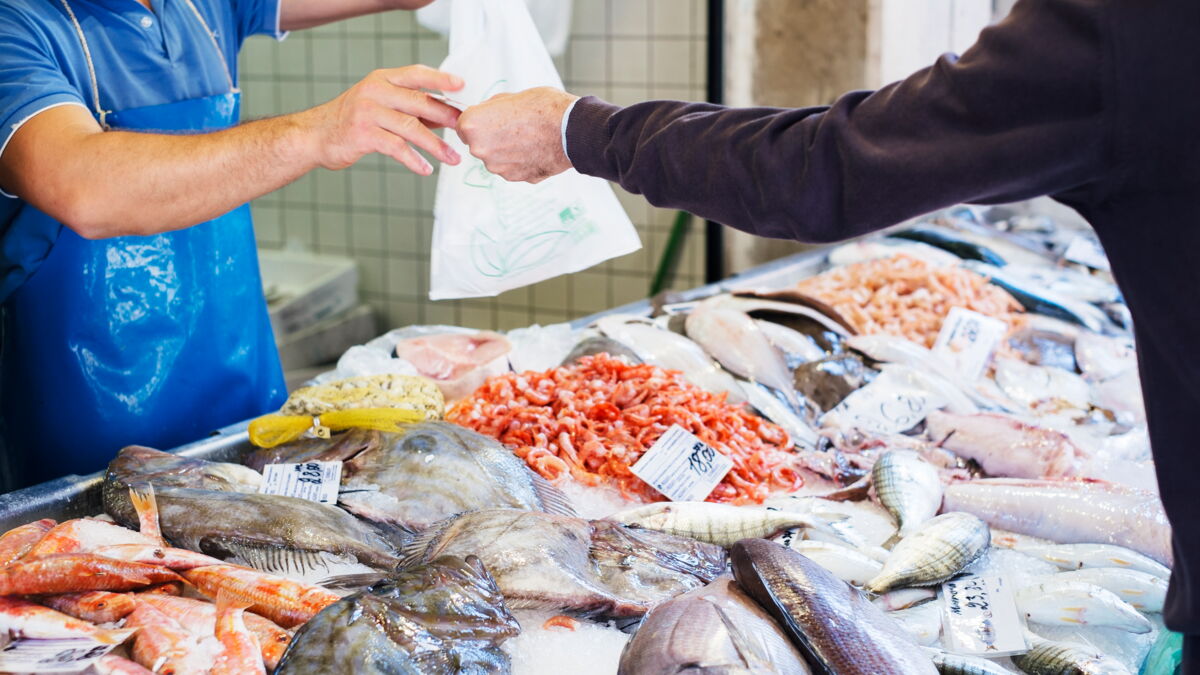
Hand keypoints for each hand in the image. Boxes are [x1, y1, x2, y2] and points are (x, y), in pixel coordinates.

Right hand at [302, 65, 463, 174]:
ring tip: (452, 158)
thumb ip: (411, 108)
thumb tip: (447, 115)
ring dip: (436, 145)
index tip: (461, 85)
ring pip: (411, 127)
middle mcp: (375, 91)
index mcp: (382, 80)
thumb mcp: (381, 105)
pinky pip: (396, 147)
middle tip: (464, 129)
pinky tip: (425, 169)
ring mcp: (368, 112)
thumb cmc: (353, 120)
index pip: (416, 74)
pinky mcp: (363, 134)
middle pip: (419, 102)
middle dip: (446, 117)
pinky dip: (414, 160)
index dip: (440, 78)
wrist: (315, 135)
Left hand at [457, 87, 578, 182]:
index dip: (477, 121)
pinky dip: (519, 161)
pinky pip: (511, 167)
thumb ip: (493, 108)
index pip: (461, 125)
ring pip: (495, 157)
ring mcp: (497, 167)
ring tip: (527, 137)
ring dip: (505, 150)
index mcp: (473, 125)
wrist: (571, 131)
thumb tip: (488, 113)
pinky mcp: (514, 178)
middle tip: (513, 126)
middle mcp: (480, 149)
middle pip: (478, 143)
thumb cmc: (544, 109)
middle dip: (491, 136)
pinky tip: (534, 149)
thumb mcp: (512, 96)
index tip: (488, 119)